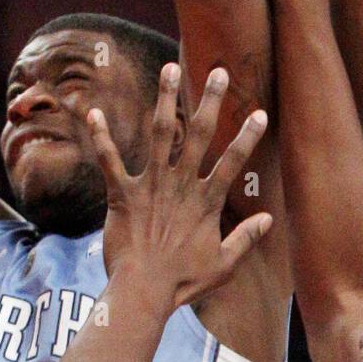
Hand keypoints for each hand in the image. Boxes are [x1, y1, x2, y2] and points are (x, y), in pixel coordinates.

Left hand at [90, 64, 270, 309]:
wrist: (142, 293)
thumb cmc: (182, 282)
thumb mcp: (223, 265)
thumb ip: (245, 239)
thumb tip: (269, 220)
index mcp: (205, 201)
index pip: (232, 162)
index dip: (247, 137)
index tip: (260, 113)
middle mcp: (180, 185)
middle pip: (199, 134)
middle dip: (211, 101)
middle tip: (220, 72)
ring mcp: (151, 186)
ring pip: (160, 133)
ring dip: (166, 98)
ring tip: (170, 68)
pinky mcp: (122, 194)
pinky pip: (110, 160)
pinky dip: (101, 137)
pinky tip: (92, 112)